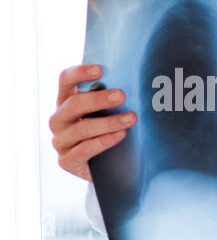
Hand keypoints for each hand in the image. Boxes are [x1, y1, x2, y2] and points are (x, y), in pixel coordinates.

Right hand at [49, 64, 135, 180]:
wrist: (108, 169)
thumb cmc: (109, 134)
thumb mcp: (108, 114)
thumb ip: (111, 101)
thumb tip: (135, 83)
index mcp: (66, 102)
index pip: (65, 81)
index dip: (80, 73)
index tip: (101, 70)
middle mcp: (59, 120)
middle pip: (73, 104)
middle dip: (99, 99)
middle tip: (122, 95)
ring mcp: (60, 141)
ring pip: (82, 128)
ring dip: (109, 122)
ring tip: (131, 118)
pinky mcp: (66, 161)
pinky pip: (84, 149)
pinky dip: (104, 141)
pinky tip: (120, 136)